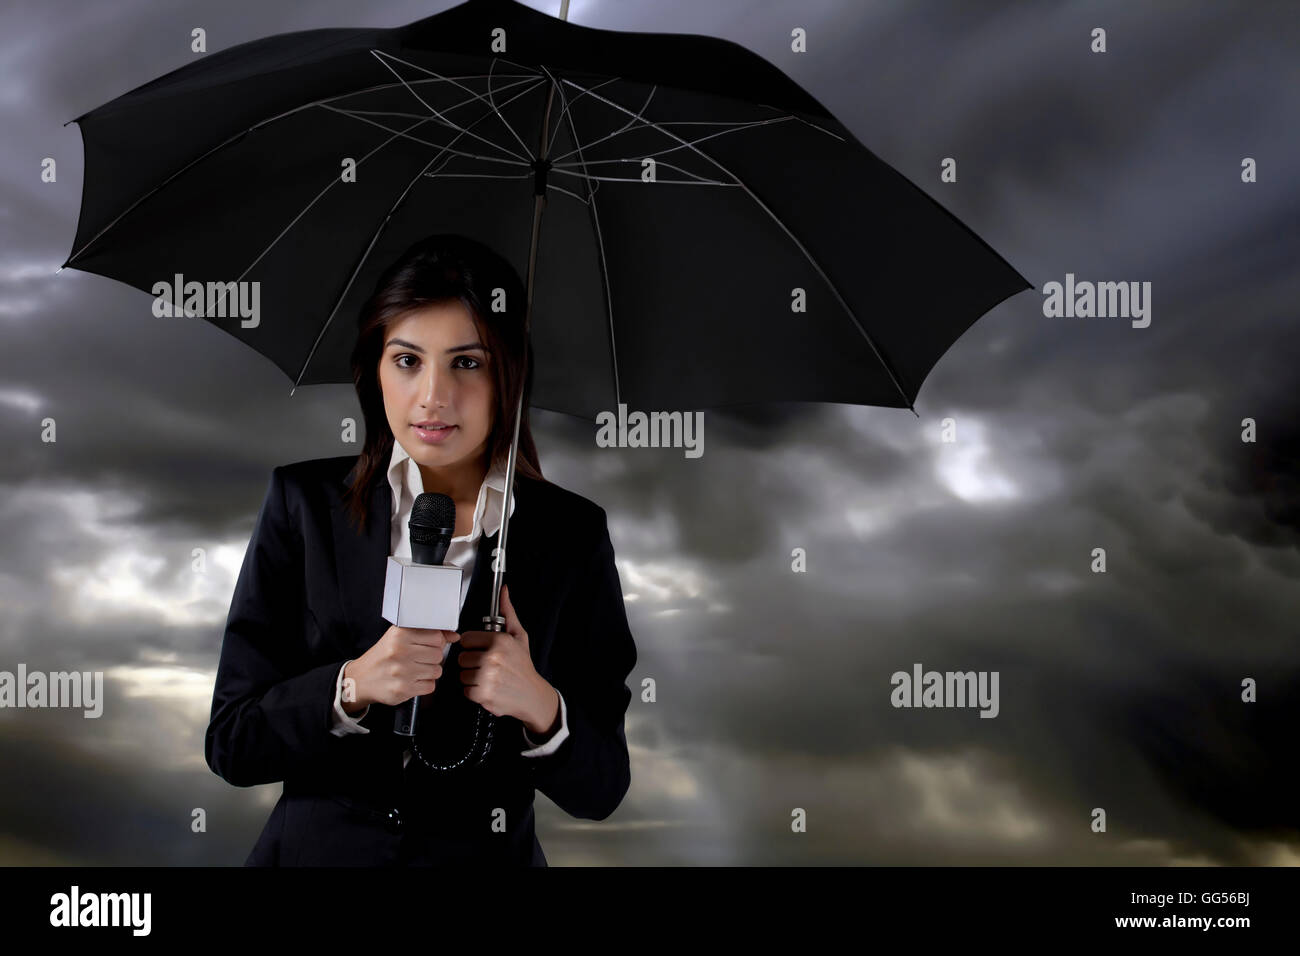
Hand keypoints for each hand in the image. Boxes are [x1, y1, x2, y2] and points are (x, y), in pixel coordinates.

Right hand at [345, 624, 459, 708]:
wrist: (361, 679)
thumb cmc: (383, 656)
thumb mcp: (400, 637)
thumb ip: (427, 633)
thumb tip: (454, 636)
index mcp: (399, 634)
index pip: (436, 636)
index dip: (436, 642)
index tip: (428, 645)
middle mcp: (399, 651)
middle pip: (438, 654)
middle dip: (432, 658)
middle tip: (418, 659)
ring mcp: (401, 672)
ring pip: (437, 671)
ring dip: (429, 672)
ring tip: (414, 669)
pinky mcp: (403, 689)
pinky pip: (430, 686)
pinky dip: (424, 685)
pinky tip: (411, 680)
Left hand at [456, 583, 557, 734]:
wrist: (532, 695)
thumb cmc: (523, 666)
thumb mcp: (519, 636)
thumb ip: (507, 613)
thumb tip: (504, 592)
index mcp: (499, 641)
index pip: (466, 639)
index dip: (473, 646)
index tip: (482, 650)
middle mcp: (493, 658)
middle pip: (462, 658)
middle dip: (472, 662)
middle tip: (487, 666)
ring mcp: (488, 677)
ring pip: (462, 674)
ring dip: (472, 678)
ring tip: (488, 677)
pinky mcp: (484, 694)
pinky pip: (466, 690)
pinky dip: (474, 692)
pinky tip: (487, 688)